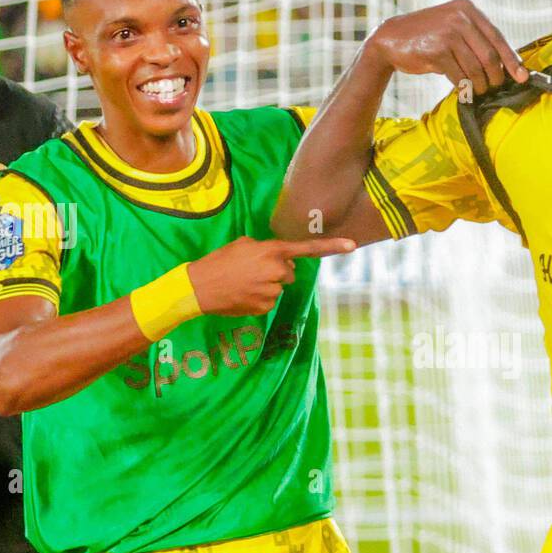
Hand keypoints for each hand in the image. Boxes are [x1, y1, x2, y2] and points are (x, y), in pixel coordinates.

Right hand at [188, 235, 354, 316]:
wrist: (198, 287)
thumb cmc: (219, 262)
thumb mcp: (243, 244)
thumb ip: (268, 249)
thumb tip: (285, 261)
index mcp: (271, 251)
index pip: (306, 248)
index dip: (332, 246)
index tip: (352, 245)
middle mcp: (276, 271)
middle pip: (289, 272)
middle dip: (277, 271)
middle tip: (253, 271)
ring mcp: (272, 291)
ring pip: (279, 288)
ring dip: (267, 285)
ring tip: (244, 282)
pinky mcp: (266, 307)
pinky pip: (270, 301)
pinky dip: (260, 299)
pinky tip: (243, 295)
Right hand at [368, 0, 527, 97]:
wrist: (391, 39)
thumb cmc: (427, 37)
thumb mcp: (452, 28)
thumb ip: (475, 39)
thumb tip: (505, 65)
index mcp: (468, 10)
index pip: (498, 38)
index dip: (512, 60)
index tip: (523, 77)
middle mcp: (460, 18)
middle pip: (490, 56)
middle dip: (496, 77)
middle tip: (495, 87)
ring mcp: (448, 33)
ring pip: (476, 69)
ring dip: (480, 85)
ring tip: (479, 91)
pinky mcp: (436, 51)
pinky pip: (459, 76)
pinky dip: (464, 87)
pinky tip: (464, 91)